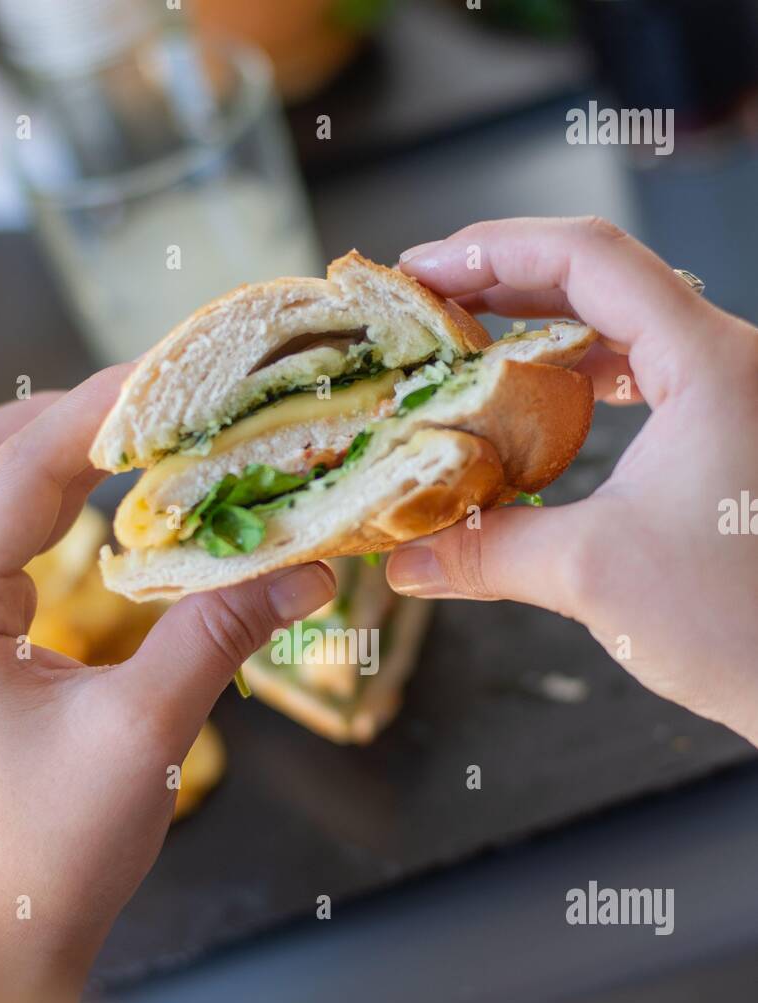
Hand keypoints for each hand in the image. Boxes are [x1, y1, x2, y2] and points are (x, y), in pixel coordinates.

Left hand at [0, 369, 334, 1002]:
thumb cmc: (48, 855)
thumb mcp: (144, 735)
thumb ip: (220, 634)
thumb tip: (306, 562)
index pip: (21, 473)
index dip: (103, 412)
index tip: (176, 375)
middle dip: (55, 419)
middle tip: (149, 401)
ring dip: (31, 457)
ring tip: (120, 438)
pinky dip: (24, 509)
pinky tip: (81, 511)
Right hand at [390, 216, 757, 747]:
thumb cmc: (735, 624)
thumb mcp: (592, 574)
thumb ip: (487, 552)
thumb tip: (406, 559)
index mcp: (711, 364)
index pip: (590, 258)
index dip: (494, 249)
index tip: (422, 268)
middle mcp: (730, 360)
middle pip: (604, 279)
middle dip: (506, 286)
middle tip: (429, 307)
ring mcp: (733, 394)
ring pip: (624, 326)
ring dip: (541, 333)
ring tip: (466, 350)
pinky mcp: (728, 431)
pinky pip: (645, 375)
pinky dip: (580, 380)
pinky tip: (533, 409)